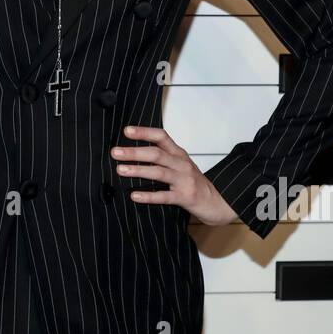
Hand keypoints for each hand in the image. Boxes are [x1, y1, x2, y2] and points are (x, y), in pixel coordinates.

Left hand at [111, 125, 237, 227]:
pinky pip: (165, 196)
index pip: (161, 136)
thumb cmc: (194, 182)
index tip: (126, 131)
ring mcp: (184, 180)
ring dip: (139, 170)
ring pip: (159, 172)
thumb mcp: (180, 165)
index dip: (144, 132)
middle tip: (115, 152)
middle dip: (134, 152)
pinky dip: (149, 195)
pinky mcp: (185, 197)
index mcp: (178, 153)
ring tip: (120, 170)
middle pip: (157, 153)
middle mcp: (181, 164)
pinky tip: (135, 195)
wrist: (217, 202)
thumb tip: (132, 153)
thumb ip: (162, 157)